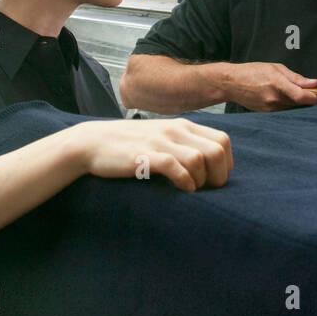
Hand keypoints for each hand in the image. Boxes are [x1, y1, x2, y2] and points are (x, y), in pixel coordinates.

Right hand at [72, 118, 233, 191]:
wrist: (92, 142)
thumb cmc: (129, 144)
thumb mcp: (162, 136)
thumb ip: (184, 143)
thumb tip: (208, 164)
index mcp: (183, 126)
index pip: (223, 141)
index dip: (225, 164)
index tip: (213, 180)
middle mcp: (175, 130)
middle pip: (218, 150)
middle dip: (218, 176)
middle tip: (205, 189)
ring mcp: (160, 141)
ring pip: (199, 159)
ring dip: (200, 181)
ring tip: (190, 189)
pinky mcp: (145, 155)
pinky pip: (175, 167)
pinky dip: (184, 181)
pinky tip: (180, 188)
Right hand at [221, 62, 316, 110]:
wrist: (231, 84)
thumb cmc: (252, 72)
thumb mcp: (275, 68)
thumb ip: (296, 77)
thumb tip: (314, 83)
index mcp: (277, 83)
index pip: (301, 96)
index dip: (315, 97)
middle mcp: (274, 98)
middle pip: (299, 102)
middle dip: (305, 96)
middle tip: (307, 89)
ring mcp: (270, 108)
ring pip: (291, 106)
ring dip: (294, 100)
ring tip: (285, 89)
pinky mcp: (267, 113)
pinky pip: (283, 109)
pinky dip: (285, 103)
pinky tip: (277, 95)